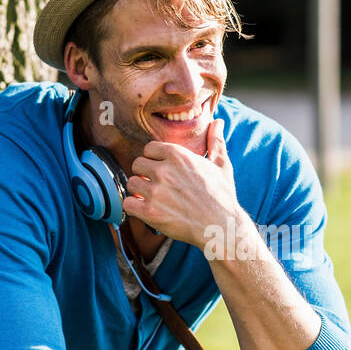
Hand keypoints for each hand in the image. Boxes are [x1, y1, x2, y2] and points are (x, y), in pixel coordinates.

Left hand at [124, 120, 242, 248]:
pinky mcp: (150, 212)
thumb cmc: (222, 196)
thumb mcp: (222, 165)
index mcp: (177, 155)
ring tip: (152, 198)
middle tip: (156, 185)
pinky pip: (128, 203)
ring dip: (139, 191)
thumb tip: (217, 122)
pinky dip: (134, 207)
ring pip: (131, 183)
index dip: (154, 159)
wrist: (221, 226)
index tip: (161, 169)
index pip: (149, 148)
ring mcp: (155, 191)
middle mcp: (163, 170)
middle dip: (144, 174)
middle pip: (137, 164)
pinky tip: (146, 209)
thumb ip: (215, 142)